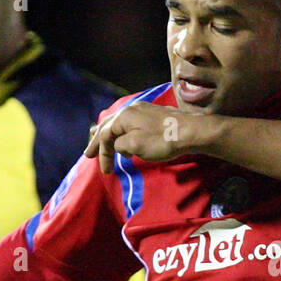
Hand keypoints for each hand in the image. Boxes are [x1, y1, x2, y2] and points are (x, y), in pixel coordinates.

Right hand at [86, 102, 200, 172]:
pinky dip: (124, 134)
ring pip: (120, 124)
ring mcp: (143, 110)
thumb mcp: (135, 145)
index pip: (105, 135)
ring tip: (104, 145)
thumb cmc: (162, 140)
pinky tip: (127, 140)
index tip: (104, 171)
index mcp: (123, 116)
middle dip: (99, 141)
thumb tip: (118, 146)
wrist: (191, 131)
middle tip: (89, 153)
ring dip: (112, 137)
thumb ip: (120, 145)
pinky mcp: (154, 115)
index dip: (102, 153)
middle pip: (109, 126)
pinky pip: (132, 124)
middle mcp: (130, 109)